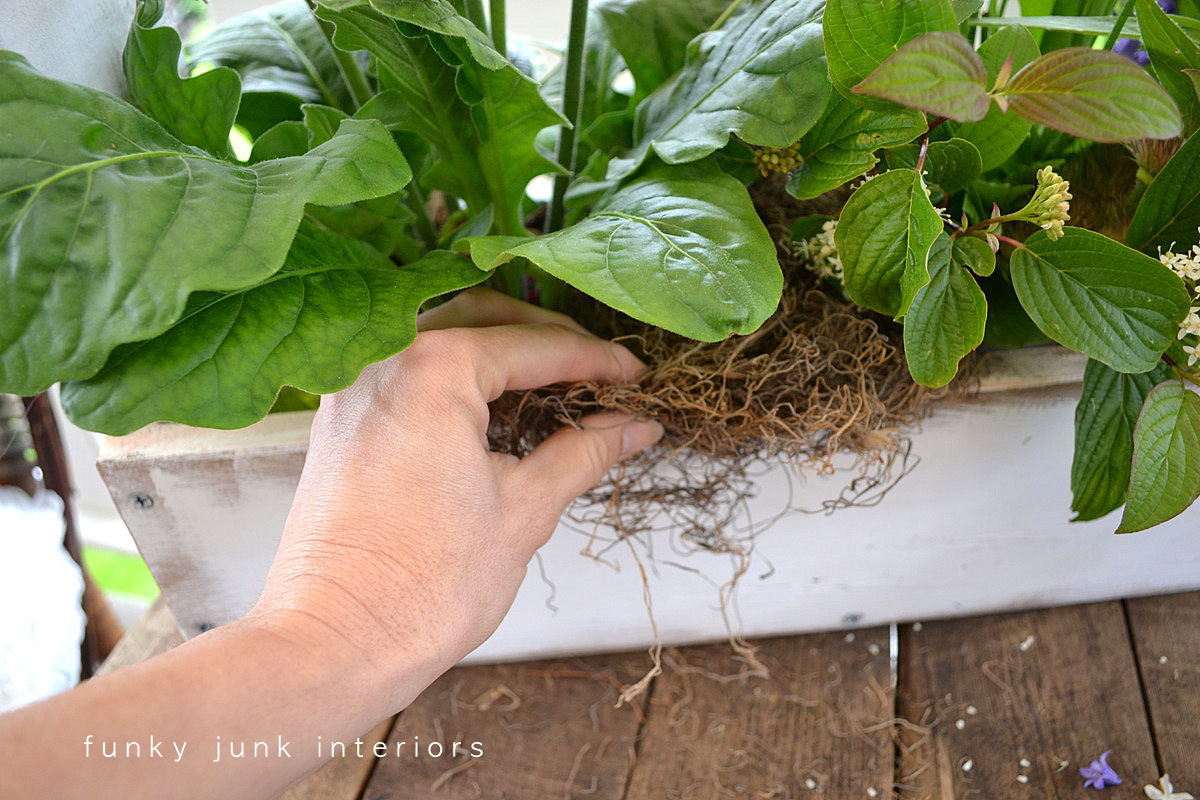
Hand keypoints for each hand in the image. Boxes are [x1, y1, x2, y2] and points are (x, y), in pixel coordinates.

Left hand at [250, 288, 662, 711]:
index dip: (596, 360)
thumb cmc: (421, 587)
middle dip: (548, 341)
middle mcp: (385, 360)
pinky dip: (456, 382)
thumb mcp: (525, 510)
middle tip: (600, 374)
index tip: (634, 376)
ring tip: (554, 390)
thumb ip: (583, 453)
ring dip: (500, 355)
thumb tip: (633, 427)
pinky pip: (408, 374)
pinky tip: (492, 414)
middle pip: (485, 320)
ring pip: (441, 340)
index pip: (536, 346)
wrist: (336, 643)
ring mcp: (353, 389)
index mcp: (434, 368)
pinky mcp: (339, 422)